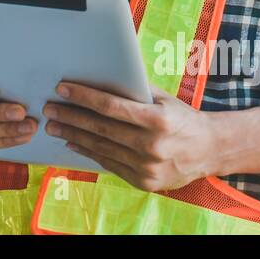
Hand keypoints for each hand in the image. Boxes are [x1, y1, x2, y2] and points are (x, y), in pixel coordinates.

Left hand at [43, 83, 217, 190]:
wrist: (210, 150)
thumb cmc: (182, 118)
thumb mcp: (163, 99)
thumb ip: (134, 91)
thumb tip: (100, 76)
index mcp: (158, 120)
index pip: (111, 107)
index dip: (84, 97)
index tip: (63, 89)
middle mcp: (152, 145)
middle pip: (101, 129)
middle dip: (71, 117)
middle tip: (49, 109)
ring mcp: (147, 167)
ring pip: (102, 148)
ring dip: (74, 135)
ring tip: (54, 125)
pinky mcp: (144, 182)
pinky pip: (110, 164)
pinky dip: (88, 152)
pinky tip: (73, 142)